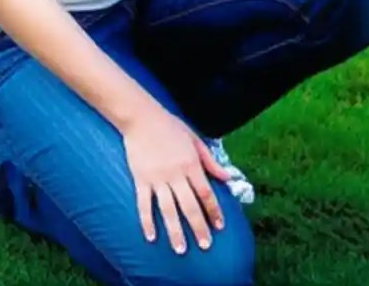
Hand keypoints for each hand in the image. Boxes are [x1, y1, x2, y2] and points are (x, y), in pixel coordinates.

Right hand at [120, 103, 231, 252]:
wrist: (142, 117)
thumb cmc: (170, 127)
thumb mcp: (195, 140)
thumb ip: (211, 161)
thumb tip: (227, 177)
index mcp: (192, 164)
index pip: (206, 193)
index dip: (214, 211)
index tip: (219, 226)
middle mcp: (176, 174)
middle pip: (190, 206)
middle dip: (199, 227)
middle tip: (205, 245)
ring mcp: (157, 178)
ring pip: (168, 210)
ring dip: (175, 231)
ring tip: (180, 249)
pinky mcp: (141, 179)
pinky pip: (144, 204)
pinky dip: (147, 221)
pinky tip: (151, 237)